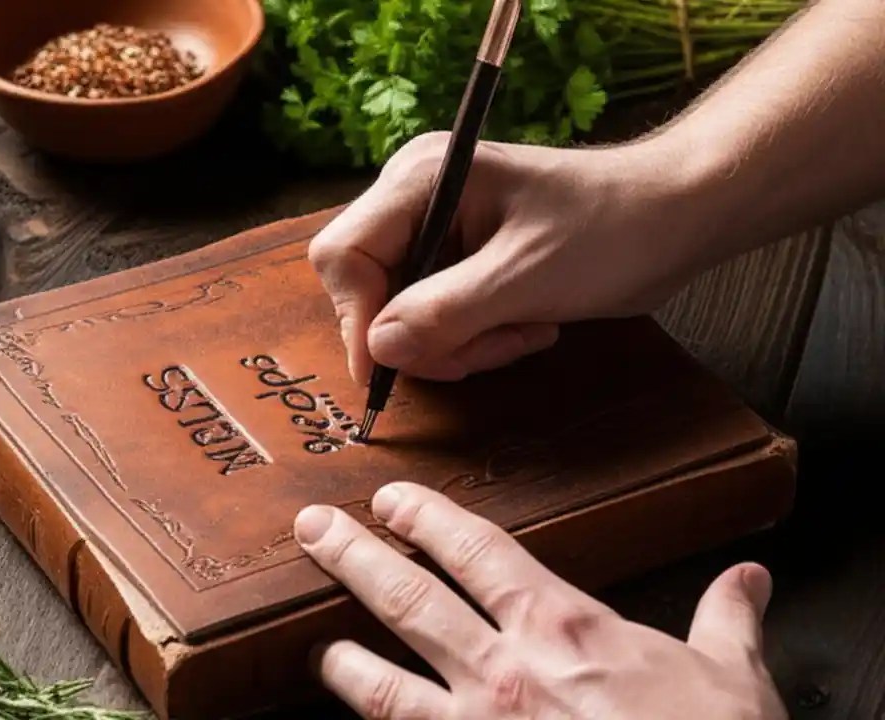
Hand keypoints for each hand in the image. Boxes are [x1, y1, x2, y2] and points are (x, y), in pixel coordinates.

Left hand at [295, 482, 785, 718]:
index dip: (425, 518)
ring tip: (315, 647)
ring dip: (341, 661)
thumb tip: (747, 581)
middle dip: (353, 557)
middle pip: (408, 598)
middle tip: (313, 530)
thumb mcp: (732, 680)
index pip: (475, 551)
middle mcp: (506, 674)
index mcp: (563, 630)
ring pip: (383, 688)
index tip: (392, 501)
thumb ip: (726, 621)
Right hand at [309, 134, 712, 384]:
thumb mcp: (525, 278)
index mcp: (423, 177)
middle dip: (423, 334)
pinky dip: (474, 336)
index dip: (357, 318)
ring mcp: (438, 226)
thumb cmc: (613, 228)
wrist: (680, 213)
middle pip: (368, 288)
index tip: (390, 369)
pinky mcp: (461, 256)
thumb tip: (376, 348)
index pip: (344, 254)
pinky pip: (436, 314)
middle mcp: (418, 195)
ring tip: (521, 333)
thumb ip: (444, 313)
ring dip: (458, 341)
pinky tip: (525, 326)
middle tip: (482, 350)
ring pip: (402, 311)